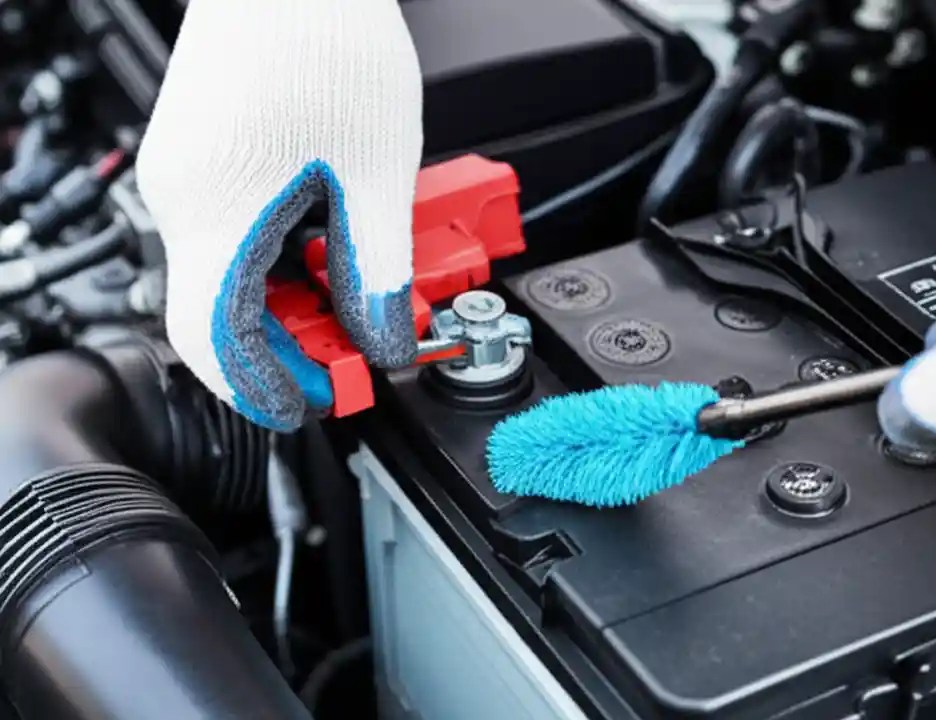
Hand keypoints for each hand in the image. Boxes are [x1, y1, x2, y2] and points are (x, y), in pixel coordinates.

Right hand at [136, 0, 422, 430]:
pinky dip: (275, 270)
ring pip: (223, 282)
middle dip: (285, 354)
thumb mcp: (378, 174)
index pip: (218, 343)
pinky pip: (227, 242)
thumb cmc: (330, 42)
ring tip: (354, 311)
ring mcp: (182, 178)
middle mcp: (181, 201)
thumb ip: (378, 270)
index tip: (315, 405)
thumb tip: (385, 340)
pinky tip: (328, 262)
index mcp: (219, 212)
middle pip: (217, 318)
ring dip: (286, 311)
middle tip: (352, 359)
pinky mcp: (199, 161)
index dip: (266, 389)